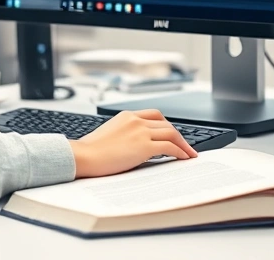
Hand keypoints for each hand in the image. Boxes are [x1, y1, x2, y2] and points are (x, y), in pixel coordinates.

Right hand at [69, 110, 197, 178]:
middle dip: (179, 135)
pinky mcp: (144, 146)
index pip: (154, 115)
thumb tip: (137, 146)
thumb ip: (125, 134)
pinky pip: (169, 147)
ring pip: (171, 134)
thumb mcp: (110, 133)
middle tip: (186, 146)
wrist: (84, 156)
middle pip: (166, 124)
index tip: (173, 134)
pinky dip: (180, 152)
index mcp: (127, 115)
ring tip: (190, 154)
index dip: (166, 125)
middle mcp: (136, 120)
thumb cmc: (91, 150)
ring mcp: (140, 132)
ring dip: (184, 144)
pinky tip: (183, 158)